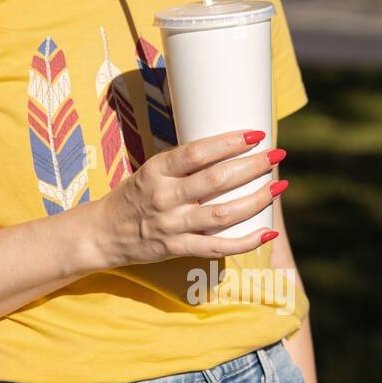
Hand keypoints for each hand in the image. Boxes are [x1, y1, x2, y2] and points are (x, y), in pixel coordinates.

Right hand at [91, 129, 285, 266]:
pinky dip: (246, 242)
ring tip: (278, 187)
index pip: (198, 151)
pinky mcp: (177, 248)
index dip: (229, 142)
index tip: (256, 134)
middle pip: (217, 180)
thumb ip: (184, 165)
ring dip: (256, 200)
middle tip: (276, 155)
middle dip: (252, 166)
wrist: (103, 234)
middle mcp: (165, 196)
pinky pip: (217, 247)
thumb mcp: (151, 172)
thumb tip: (229, 149)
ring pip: (223, 213)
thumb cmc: (134, 197)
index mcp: (157, 170)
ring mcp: (172, 225)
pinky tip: (268, 233)